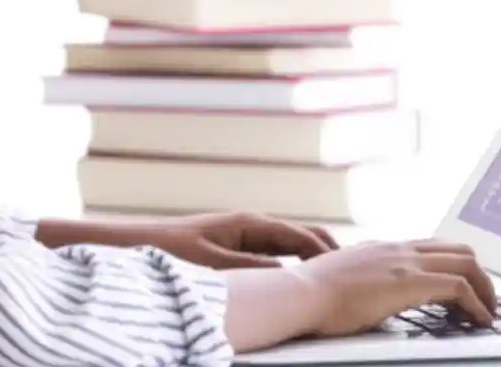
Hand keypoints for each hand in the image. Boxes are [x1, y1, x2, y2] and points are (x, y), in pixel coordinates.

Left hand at [123, 212, 338, 268]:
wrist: (145, 241)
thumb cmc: (172, 250)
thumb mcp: (213, 263)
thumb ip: (250, 267)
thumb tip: (285, 273)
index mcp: (250, 224)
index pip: (300, 237)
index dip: (325, 253)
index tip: (348, 267)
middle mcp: (254, 224)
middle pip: (303, 236)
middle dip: (329, 250)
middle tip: (355, 270)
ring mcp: (249, 233)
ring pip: (294, 243)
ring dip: (315, 255)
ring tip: (339, 274)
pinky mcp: (242, 244)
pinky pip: (280, 251)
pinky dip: (299, 260)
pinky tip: (307, 276)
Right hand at [222, 238, 497, 352]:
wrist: (299, 294)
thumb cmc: (310, 296)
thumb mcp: (342, 281)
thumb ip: (361, 282)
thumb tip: (365, 298)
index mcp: (382, 248)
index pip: (432, 246)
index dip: (455, 265)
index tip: (464, 286)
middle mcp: (398, 248)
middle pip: (458, 249)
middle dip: (479, 274)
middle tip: (485, 300)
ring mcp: (404, 262)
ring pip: (466, 262)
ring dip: (485, 289)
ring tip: (488, 312)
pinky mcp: (409, 282)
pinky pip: (458, 287)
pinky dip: (476, 304)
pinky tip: (479, 321)